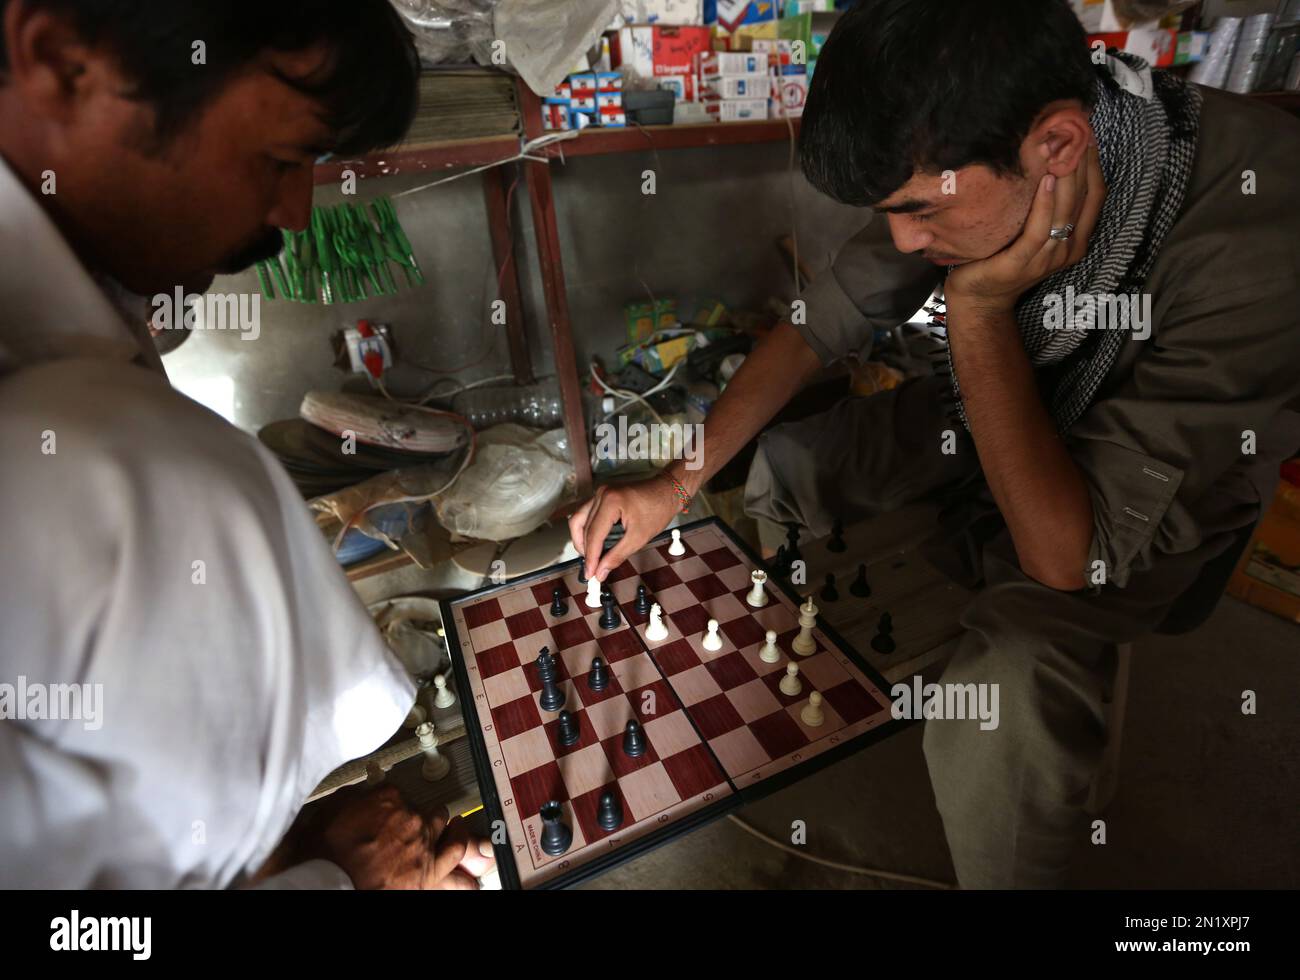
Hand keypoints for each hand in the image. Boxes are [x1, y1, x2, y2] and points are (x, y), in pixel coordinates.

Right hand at [289, 784, 494, 889]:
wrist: (328, 882)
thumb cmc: (324, 854)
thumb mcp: (328, 811)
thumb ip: (350, 798)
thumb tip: (360, 793)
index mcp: (387, 798)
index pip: (397, 792)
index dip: (390, 804)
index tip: (386, 811)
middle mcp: (410, 817)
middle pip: (424, 809)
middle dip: (420, 815)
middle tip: (412, 824)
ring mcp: (423, 844)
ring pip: (446, 829)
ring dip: (449, 829)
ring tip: (453, 829)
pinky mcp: (429, 872)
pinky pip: (456, 861)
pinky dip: (463, 857)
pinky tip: (466, 857)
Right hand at [567, 473, 682, 582]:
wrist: (668, 492)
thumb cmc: (658, 509)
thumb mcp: (639, 538)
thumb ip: (617, 556)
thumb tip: (601, 571)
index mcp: (611, 501)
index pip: (593, 534)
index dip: (590, 557)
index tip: (590, 574)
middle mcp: (602, 494)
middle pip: (583, 527)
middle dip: (586, 551)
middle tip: (592, 570)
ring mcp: (601, 493)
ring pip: (580, 520)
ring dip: (583, 541)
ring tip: (592, 558)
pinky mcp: (603, 496)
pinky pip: (587, 515)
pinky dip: (589, 531)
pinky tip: (596, 545)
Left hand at [946, 143, 1104, 314]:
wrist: (980, 297)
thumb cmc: (1003, 257)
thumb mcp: (1031, 228)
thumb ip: (1046, 204)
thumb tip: (1048, 159)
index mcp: (1075, 238)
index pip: (1094, 195)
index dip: (1094, 164)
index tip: (1086, 135)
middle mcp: (1067, 248)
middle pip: (1082, 198)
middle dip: (1080, 163)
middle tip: (1074, 130)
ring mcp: (1047, 258)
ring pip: (1065, 211)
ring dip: (1065, 178)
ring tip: (1062, 148)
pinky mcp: (1023, 262)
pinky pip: (1039, 229)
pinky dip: (1045, 204)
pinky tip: (1045, 180)